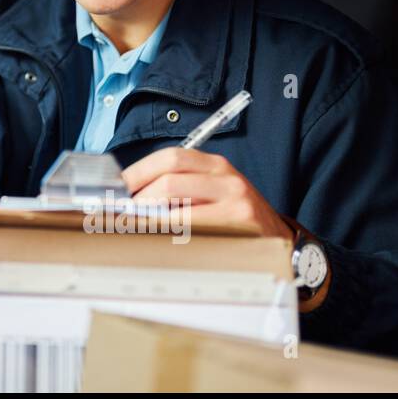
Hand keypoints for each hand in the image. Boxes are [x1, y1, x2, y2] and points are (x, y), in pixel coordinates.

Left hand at [121, 147, 294, 240]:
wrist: (279, 239)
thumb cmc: (235, 216)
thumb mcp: (212, 191)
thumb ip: (179, 186)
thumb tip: (131, 192)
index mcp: (214, 164)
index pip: (169, 158)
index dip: (139, 172)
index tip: (119, 188)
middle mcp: (226, 177)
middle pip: (170, 180)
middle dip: (140, 198)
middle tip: (123, 213)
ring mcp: (235, 201)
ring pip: (179, 206)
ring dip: (150, 219)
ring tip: (136, 228)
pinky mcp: (239, 225)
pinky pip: (193, 230)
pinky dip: (170, 235)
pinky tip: (160, 241)